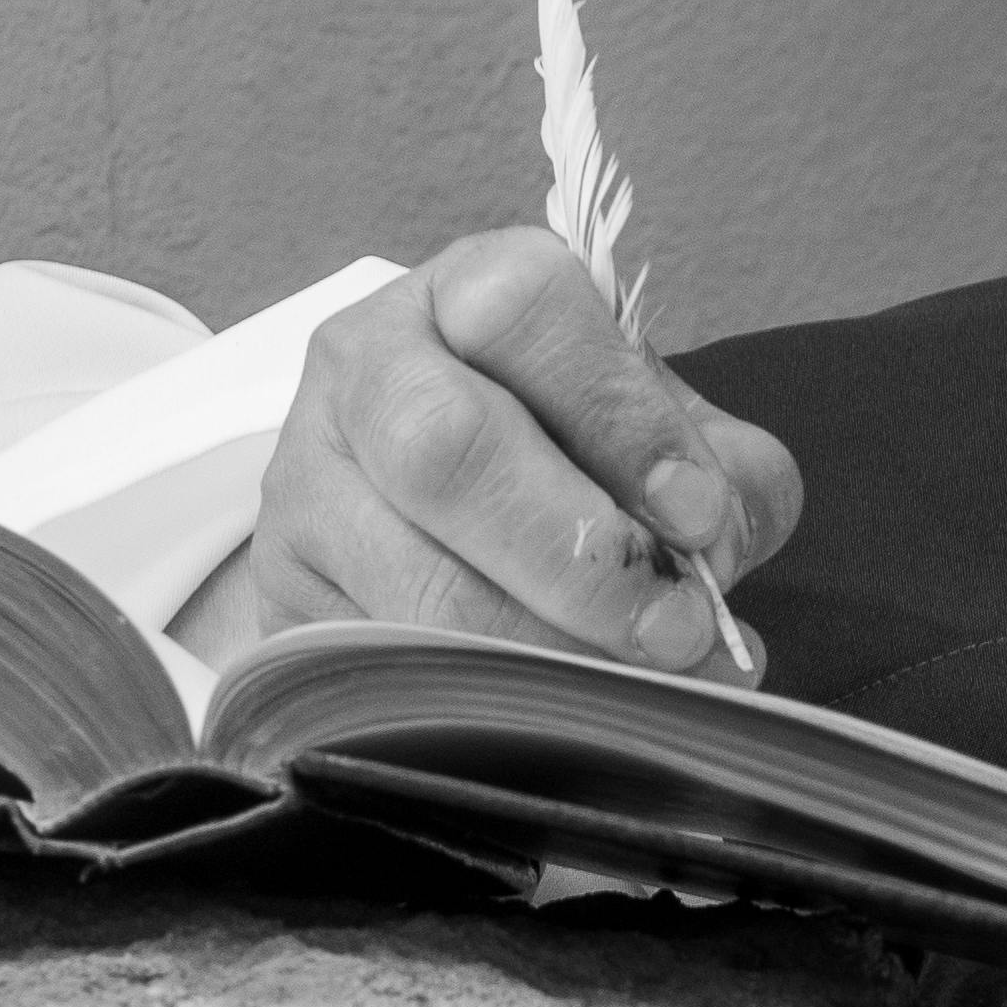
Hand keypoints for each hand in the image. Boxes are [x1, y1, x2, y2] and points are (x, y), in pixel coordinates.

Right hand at [176, 227, 804, 674]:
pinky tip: (564, 713)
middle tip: (676, 628)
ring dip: (549, 651)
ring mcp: (305, 481)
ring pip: (413, 578)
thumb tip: (716, 553)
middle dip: (578, 558)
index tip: (696, 513)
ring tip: (642, 685)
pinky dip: (493, 704)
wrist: (431, 514)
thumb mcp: (660, 432)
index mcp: (465, 293)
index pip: (524, 310)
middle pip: (444, 447)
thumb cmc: (570, 454)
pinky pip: (386, 664)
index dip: (620, 416)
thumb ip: (723, 472)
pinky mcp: (283, 594)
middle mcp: (365, 366)